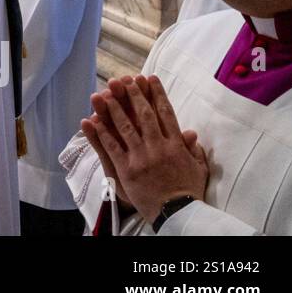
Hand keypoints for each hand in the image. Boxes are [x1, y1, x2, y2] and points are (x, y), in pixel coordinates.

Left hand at [80, 75, 206, 222]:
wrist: (177, 213)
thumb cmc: (189, 192)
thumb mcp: (198, 169)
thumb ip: (194, 150)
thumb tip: (192, 133)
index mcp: (176, 145)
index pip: (166, 114)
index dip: (157, 94)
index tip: (150, 79)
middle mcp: (158, 147)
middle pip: (145, 115)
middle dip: (134, 95)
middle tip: (125, 80)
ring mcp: (142, 157)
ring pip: (126, 127)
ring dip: (114, 109)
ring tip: (106, 93)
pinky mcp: (127, 169)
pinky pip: (112, 147)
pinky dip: (102, 134)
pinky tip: (93, 121)